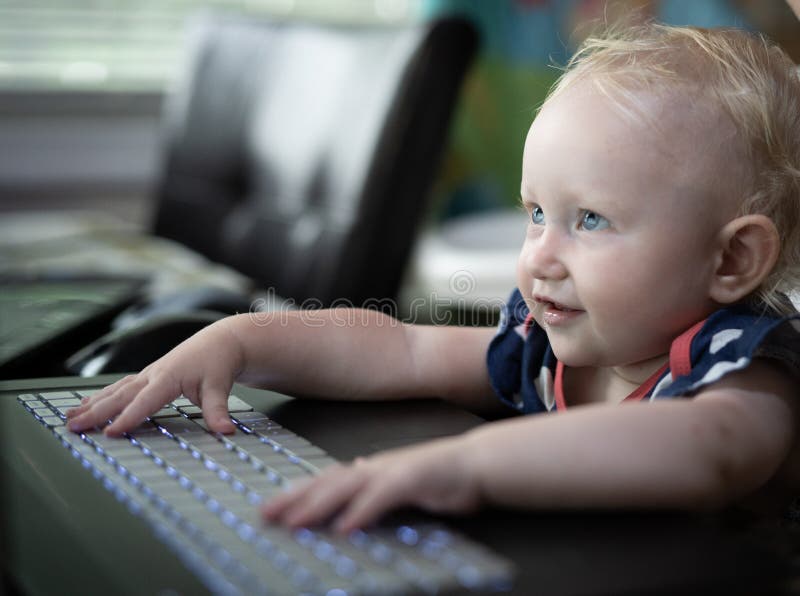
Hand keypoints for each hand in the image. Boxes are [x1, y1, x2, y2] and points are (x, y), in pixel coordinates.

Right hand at [66, 318, 243, 435]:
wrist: (220, 341)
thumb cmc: (218, 362)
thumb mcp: (220, 386)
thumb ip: (218, 410)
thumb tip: (225, 431)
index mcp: (169, 377)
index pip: (145, 402)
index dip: (127, 418)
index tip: (110, 433)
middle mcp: (153, 374)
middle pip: (120, 396)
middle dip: (95, 412)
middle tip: (73, 427)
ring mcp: (147, 374)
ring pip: (115, 390)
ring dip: (92, 404)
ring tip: (70, 417)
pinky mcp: (147, 375)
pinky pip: (119, 387)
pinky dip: (101, 396)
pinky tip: (86, 404)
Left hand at [261, 435, 482, 532]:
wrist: (474, 464)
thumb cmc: (437, 477)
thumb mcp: (398, 483)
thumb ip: (373, 487)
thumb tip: (350, 486)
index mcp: (368, 470)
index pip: (323, 481)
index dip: (294, 493)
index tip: (268, 507)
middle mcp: (374, 468)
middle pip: (326, 483)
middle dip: (294, 498)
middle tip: (266, 515)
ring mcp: (392, 472)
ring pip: (346, 488)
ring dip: (319, 505)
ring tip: (295, 522)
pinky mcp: (412, 480)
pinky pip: (382, 497)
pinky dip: (363, 511)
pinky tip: (347, 527)